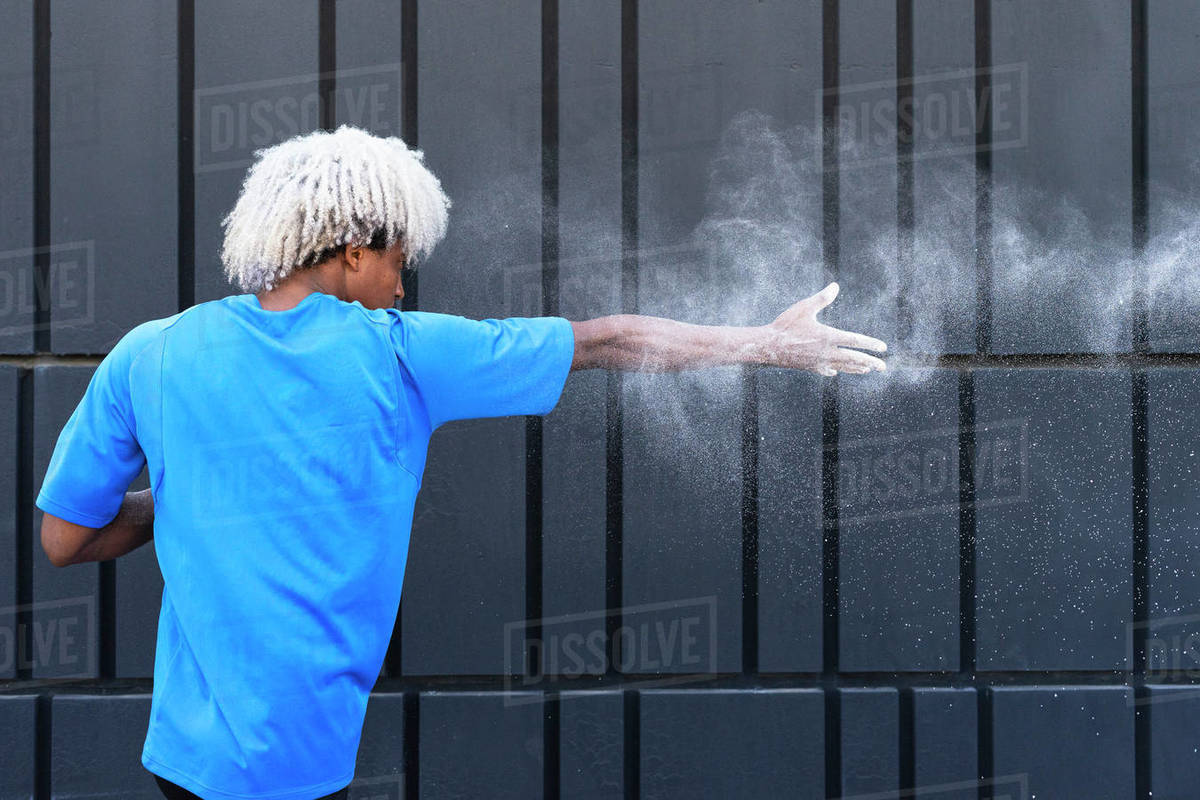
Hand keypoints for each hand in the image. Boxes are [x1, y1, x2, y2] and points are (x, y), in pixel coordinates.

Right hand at [765, 282, 886, 375]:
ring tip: (867, 370)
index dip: (871, 344)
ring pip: (843, 367)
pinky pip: (827, 370)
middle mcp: (826, 352)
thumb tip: (835, 286)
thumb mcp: (804, 308)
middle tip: (883, 367)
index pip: (855, 341)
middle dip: (870, 362)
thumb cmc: (785, 325)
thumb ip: (821, 298)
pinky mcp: (810, 367)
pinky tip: (837, 371)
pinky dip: (835, 370)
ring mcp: (819, 362)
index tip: (883, 347)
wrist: (768, 347)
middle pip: (854, 359)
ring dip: (857, 368)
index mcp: (828, 336)